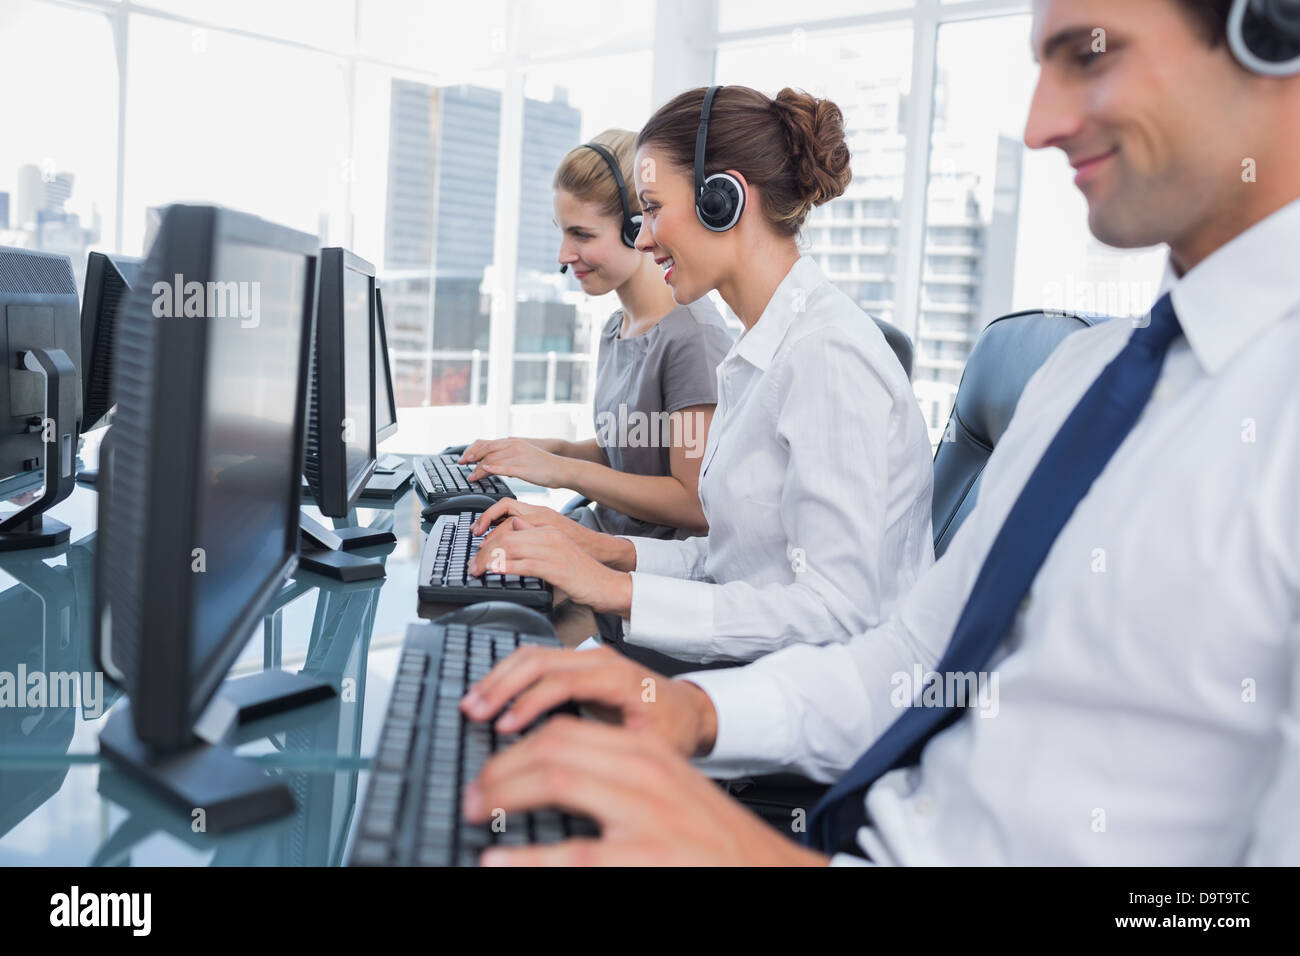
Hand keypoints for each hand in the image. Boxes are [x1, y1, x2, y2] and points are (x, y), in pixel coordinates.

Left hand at [461, 437, 570, 487]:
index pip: (487, 443)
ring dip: (478, 469)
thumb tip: (494, 463)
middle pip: (486, 450)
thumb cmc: (543, 465)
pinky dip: (492, 468)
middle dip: (471, 457)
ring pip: (492, 459)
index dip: (473, 450)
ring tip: (471, 477)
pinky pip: (504, 467)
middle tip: (462, 465)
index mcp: (512, 443)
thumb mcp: (523, 455)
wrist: (561, 468)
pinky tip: (484, 471)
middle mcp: (513, 446)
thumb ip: (508, 456)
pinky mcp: (523, 467)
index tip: (464, 458)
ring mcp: (518, 456)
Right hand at [461, 643, 715, 757]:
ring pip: (532, 654)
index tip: (504, 727)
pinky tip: (492, 695)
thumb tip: (568, 760)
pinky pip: (537, 660)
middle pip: (540, 659)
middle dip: (502, 685)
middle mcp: (602, 660)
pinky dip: (509, 674)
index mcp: (621, 677)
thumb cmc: (675, 730)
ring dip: (499, 677)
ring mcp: (589, 657)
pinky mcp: (579, 663)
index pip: (564, 680)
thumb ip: (611, 747)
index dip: (530, 702)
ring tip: (474, 702)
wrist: (691, 712)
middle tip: (474, 711)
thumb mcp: (650, 747)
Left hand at [462, 717, 829, 865]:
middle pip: (552, 746)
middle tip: (474, 791)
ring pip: (555, 779)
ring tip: (476, 810)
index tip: (491, 759)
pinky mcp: (644, 856)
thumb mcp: (668, 790)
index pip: (566, 727)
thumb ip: (618, 774)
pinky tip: (498, 862)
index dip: (518, 739)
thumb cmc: (715, 839)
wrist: (769, 873)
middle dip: (501, 765)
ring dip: (503, 792)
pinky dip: (525, 859)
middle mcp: (643, 772)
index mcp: (645, 753)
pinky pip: (571, 854)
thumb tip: (555, 776)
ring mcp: (645, 813)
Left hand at [467, 518, 631, 613]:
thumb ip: (536, 544)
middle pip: (505, 534)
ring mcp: (551, 549)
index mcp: (548, 529)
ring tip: (476, 570)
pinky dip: (503, 567)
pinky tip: (493, 571)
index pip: (510, 524)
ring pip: (509, 547)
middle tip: (473, 563)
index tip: (479, 550)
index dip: (489, 536)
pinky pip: (522, 563)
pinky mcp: (554, 567)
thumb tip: (515, 540)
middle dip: (484, 549)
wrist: (607, 584)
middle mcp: (548, 535)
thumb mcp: (557, 552)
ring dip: (487, 559)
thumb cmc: (583, 574)